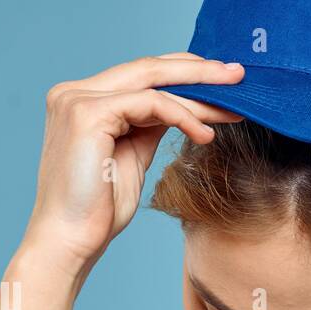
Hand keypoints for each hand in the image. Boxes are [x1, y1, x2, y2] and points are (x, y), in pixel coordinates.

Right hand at [23, 53, 244, 268]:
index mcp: (82, 99)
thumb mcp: (132, 156)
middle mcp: (74, 92)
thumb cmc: (99, 210)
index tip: (223, 84)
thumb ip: (149, 126)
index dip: (184, 74)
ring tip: (234, 109)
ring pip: (153, 82)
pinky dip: (183, 116)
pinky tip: (205, 135)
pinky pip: (151, 104)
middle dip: (199, 70)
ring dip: (200, 94)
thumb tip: (182, 107)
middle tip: (239, 76)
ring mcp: (77, 99)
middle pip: (148, 68)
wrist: (70, 241)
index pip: (140, 75)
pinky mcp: (88, 113)